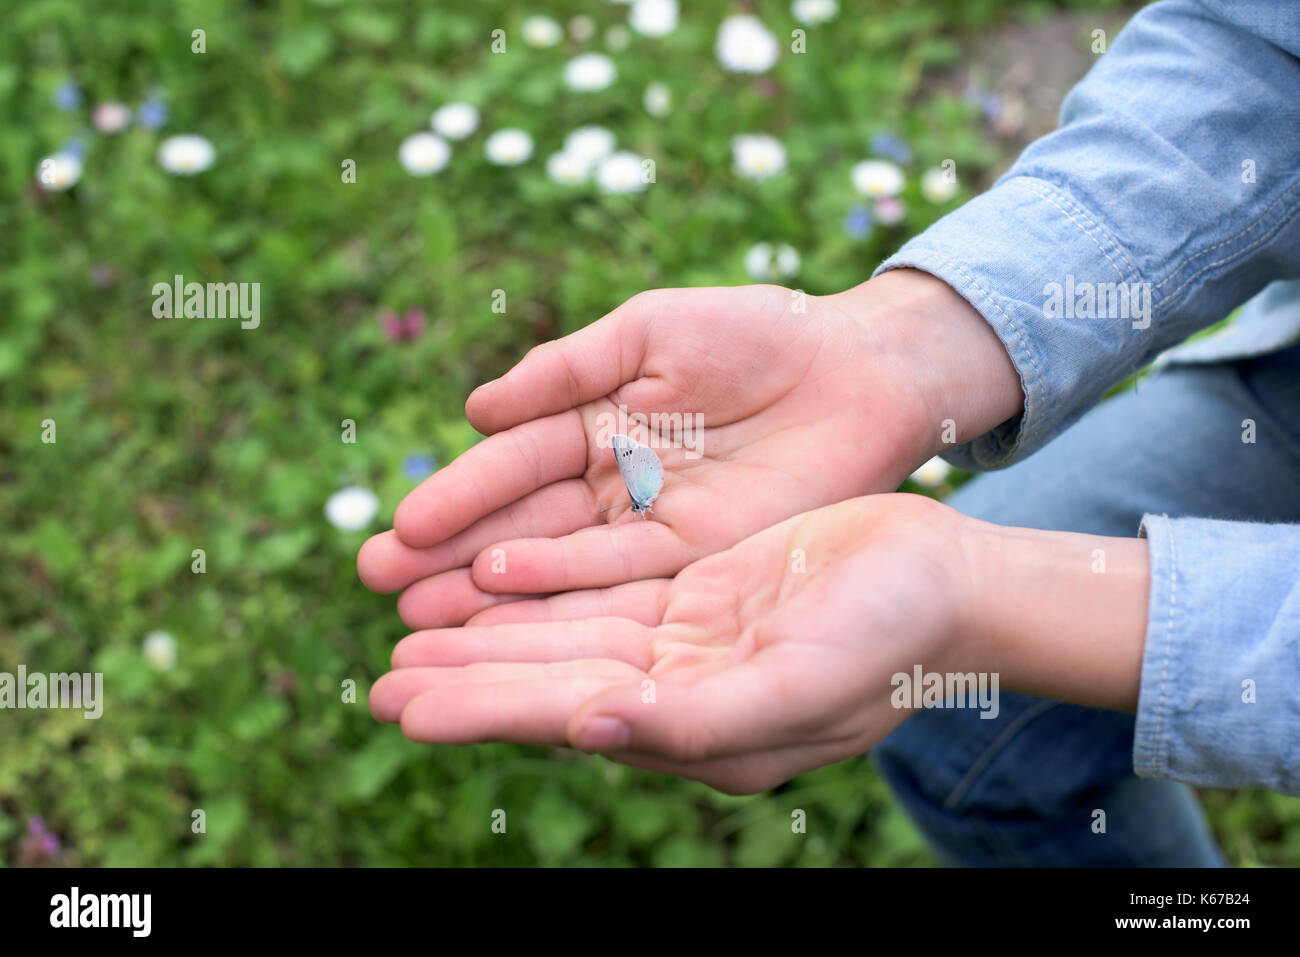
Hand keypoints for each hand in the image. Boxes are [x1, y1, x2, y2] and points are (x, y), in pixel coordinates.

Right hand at [358, 271, 1021, 627]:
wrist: (862, 368)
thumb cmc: (759, 332)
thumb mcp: (652, 331)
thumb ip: (567, 368)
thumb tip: (474, 409)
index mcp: (595, 419)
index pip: (512, 463)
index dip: (455, 495)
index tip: (396, 528)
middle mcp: (612, 481)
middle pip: (520, 522)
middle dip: (450, 554)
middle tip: (378, 585)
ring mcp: (651, 522)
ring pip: (560, 561)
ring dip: (490, 587)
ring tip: (422, 615)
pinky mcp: (698, 555)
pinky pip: (622, 574)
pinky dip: (564, 587)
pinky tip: (506, 599)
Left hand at [370, 493, 972, 793]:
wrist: (949, 582)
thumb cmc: (893, 637)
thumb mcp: (801, 682)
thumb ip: (697, 720)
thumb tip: (591, 733)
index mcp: (699, 730)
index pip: (568, 718)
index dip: (483, 710)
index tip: (402, 708)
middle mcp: (680, 692)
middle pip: (551, 681)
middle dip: (466, 680)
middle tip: (379, 682)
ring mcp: (687, 642)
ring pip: (567, 636)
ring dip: (490, 636)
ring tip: (412, 636)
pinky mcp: (697, 593)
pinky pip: (602, 591)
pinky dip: (544, 589)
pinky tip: (492, 580)